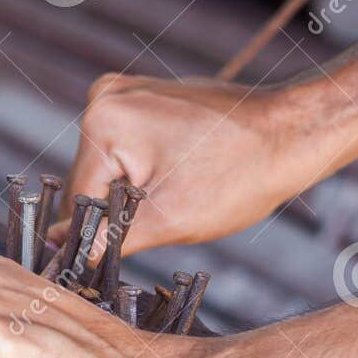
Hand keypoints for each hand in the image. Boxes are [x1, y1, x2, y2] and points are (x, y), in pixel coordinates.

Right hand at [50, 74, 334, 255]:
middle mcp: (104, 98)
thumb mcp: (168, 220)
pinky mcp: (147, 101)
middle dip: (117, 214)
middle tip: (164, 225)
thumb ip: (109, 239)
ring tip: (179, 200)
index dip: (95, 238)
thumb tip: (64, 255)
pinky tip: (182, 181)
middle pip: (89, 184)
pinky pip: (129, 153)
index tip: (114, 263)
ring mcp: (127, 94)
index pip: (77, 201)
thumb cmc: (241, 174)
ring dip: (133, 198)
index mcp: (103, 122)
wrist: (293, 133)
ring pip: (110, 172)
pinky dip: (147, 177)